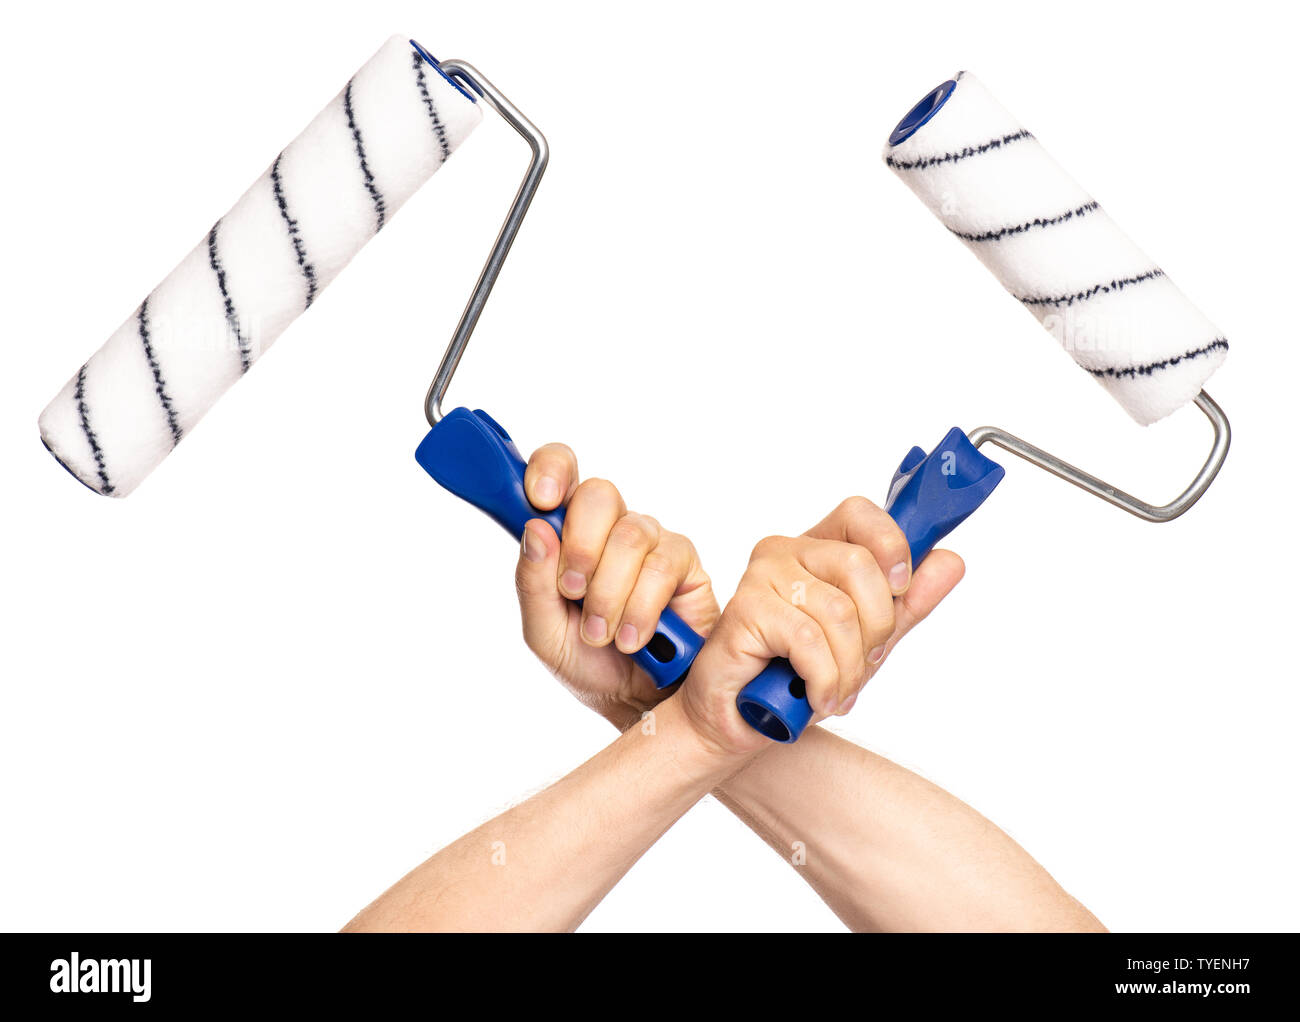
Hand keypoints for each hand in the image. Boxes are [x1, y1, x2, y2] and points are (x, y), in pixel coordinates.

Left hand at [514, 443, 718, 727]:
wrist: (639, 704)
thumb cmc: (590, 664)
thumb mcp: (544, 631)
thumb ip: (532, 582)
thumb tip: (535, 528)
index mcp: (569, 532)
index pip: (561, 473)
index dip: (551, 470)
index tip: (539, 498)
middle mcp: (611, 529)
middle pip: (599, 493)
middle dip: (580, 546)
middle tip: (572, 592)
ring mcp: (651, 542)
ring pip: (630, 535)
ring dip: (609, 592)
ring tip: (602, 635)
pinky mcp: (685, 564)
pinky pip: (663, 566)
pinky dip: (640, 608)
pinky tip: (632, 639)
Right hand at [680, 497, 965, 754]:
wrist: (740, 719)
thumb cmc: (794, 676)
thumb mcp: (866, 640)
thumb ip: (906, 603)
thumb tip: (950, 561)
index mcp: (816, 548)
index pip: (860, 513)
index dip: (891, 544)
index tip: (900, 587)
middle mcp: (785, 551)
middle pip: (859, 565)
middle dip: (876, 627)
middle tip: (864, 663)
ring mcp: (762, 577)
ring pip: (839, 611)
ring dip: (849, 667)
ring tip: (837, 691)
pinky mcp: (746, 609)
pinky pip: (809, 640)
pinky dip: (824, 680)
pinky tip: (816, 696)